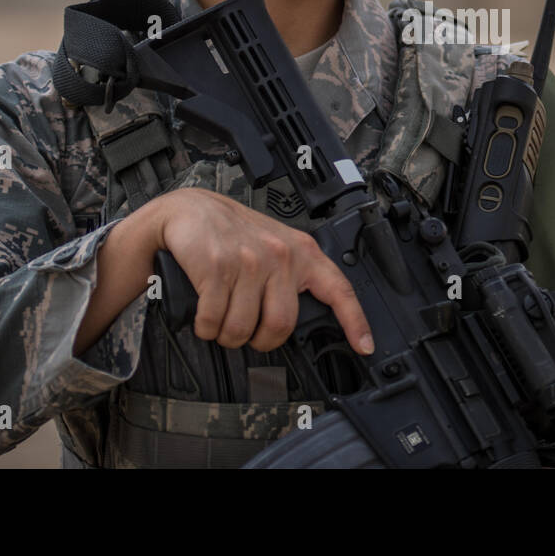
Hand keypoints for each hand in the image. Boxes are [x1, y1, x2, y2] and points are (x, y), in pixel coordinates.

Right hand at [149, 188, 373, 354]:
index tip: (364, 346)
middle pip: (280, 325)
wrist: (190, 210)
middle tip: (248, 334)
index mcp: (301, 252)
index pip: (339, 289)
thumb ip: (293, 275)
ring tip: (222, 323)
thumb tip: (301, 320)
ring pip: (242, 328)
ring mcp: (248, 261)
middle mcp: (280, 255)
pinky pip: (213, 320)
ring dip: (227, 336)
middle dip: (260, 341)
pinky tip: (204, 317)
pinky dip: (205, 328)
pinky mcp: (217, 267)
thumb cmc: (232, 232)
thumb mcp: (275, 245)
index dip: (355, 322)